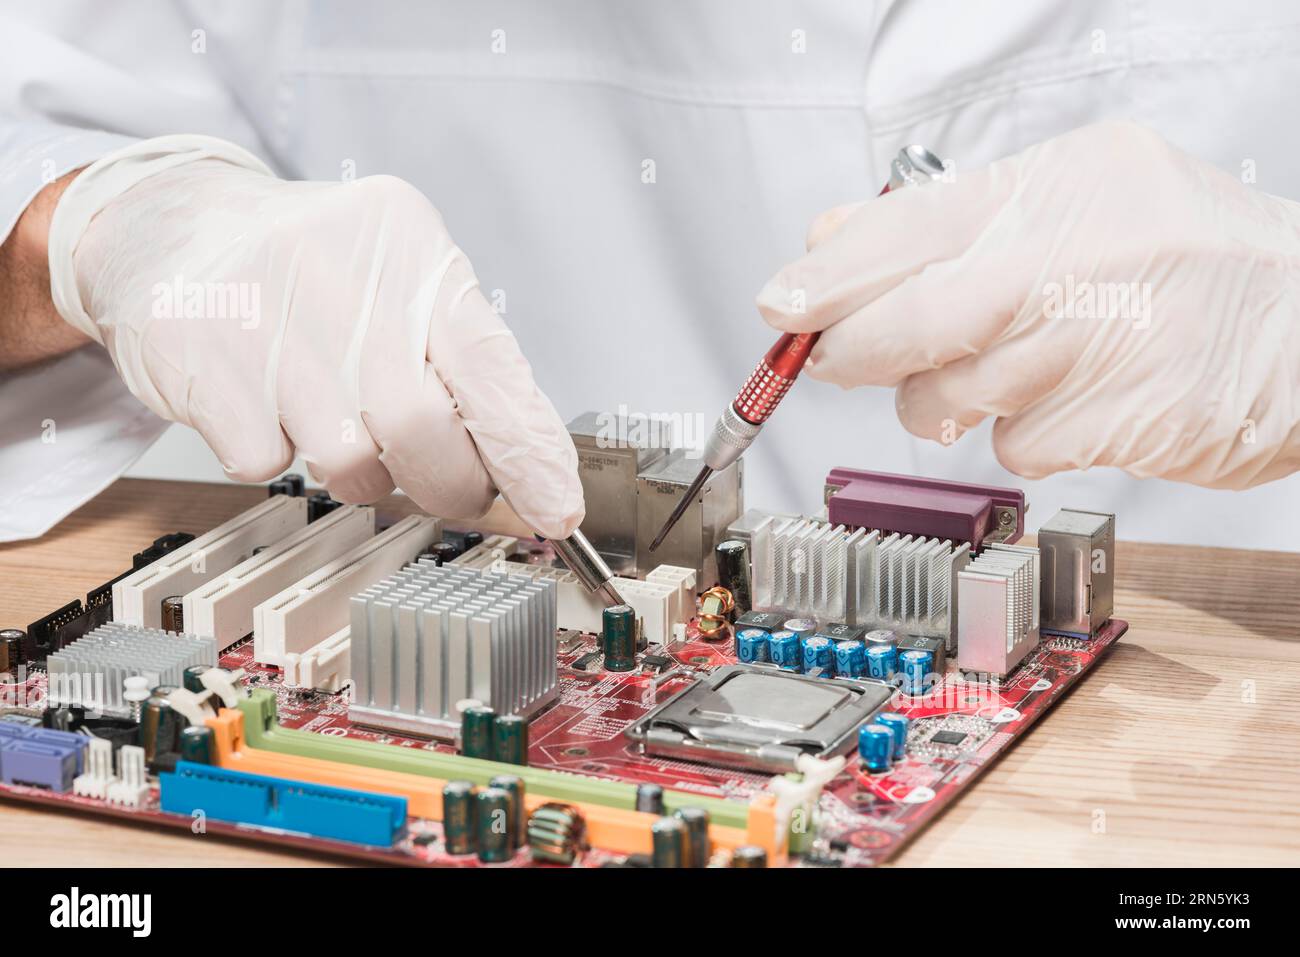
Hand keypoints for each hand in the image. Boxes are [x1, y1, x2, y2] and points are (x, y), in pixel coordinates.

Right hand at [48, 137, 582, 536]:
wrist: (175, 233)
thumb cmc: (315, 278)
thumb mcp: (402, 284)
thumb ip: (466, 365)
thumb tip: (531, 472)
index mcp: (409, 245)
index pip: (488, 362)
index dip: (528, 449)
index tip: (558, 508)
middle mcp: (339, 271)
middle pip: (422, 427)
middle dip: (451, 483)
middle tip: (453, 488)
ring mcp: (262, 313)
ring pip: (349, 460)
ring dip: (362, 473)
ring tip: (344, 428)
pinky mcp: (198, 359)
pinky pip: (267, 463)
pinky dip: (279, 455)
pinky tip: (270, 406)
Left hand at [757, 121, 1299, 489]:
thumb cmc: (1192, 266)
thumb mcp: (1083, 205)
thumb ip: (960, 225)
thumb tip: (833, 241)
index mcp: (1066, 185)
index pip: (913, 224)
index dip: (831, 272)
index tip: (781, 302)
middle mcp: (1082, 256)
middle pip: (914, 317)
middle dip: (855, 350)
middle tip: (835, 360)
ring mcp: (1102, 341)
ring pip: (954, 392)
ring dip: (947, 398)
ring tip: (1003, 373)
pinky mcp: (1118, 420)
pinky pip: (1016, 442)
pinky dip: (1020, 432)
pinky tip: (1071, 402)